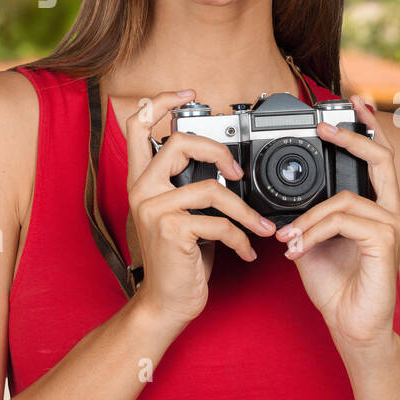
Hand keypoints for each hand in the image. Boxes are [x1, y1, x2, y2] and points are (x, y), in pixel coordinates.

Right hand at [122, 90, 277, 331]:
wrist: (167, 304)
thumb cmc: (180, 262)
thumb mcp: (184, 218)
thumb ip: (192, 189)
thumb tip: (226, 167)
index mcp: (143, 183)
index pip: (138, 127)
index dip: (161, 103)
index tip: (188, 94)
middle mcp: (142, 191)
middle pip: (179, 143)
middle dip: (219, 151)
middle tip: (238, 172)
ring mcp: (154, 210)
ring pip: (213, 189)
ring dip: (246, 212)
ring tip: (261, 228)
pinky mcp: (171, 230)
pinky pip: (220, 223)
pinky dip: (242, 239)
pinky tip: (247, 252)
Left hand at [275, 95, 399, 352]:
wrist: (351, 328)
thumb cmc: (338, 289)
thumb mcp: (313, 243)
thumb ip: (309, 217)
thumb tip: (287, 201)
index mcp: (380, 210)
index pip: (379, 160)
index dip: (367, 131)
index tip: (352, 106)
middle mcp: (393, 214)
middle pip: (379, 160)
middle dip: (352, 137)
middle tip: (325, 126)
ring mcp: (393, 227)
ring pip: (346, 198)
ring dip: (309, 217)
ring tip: (289, 239)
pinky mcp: (386, 243)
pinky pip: (344, 220)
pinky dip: (314, 232)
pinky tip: (298, 248)